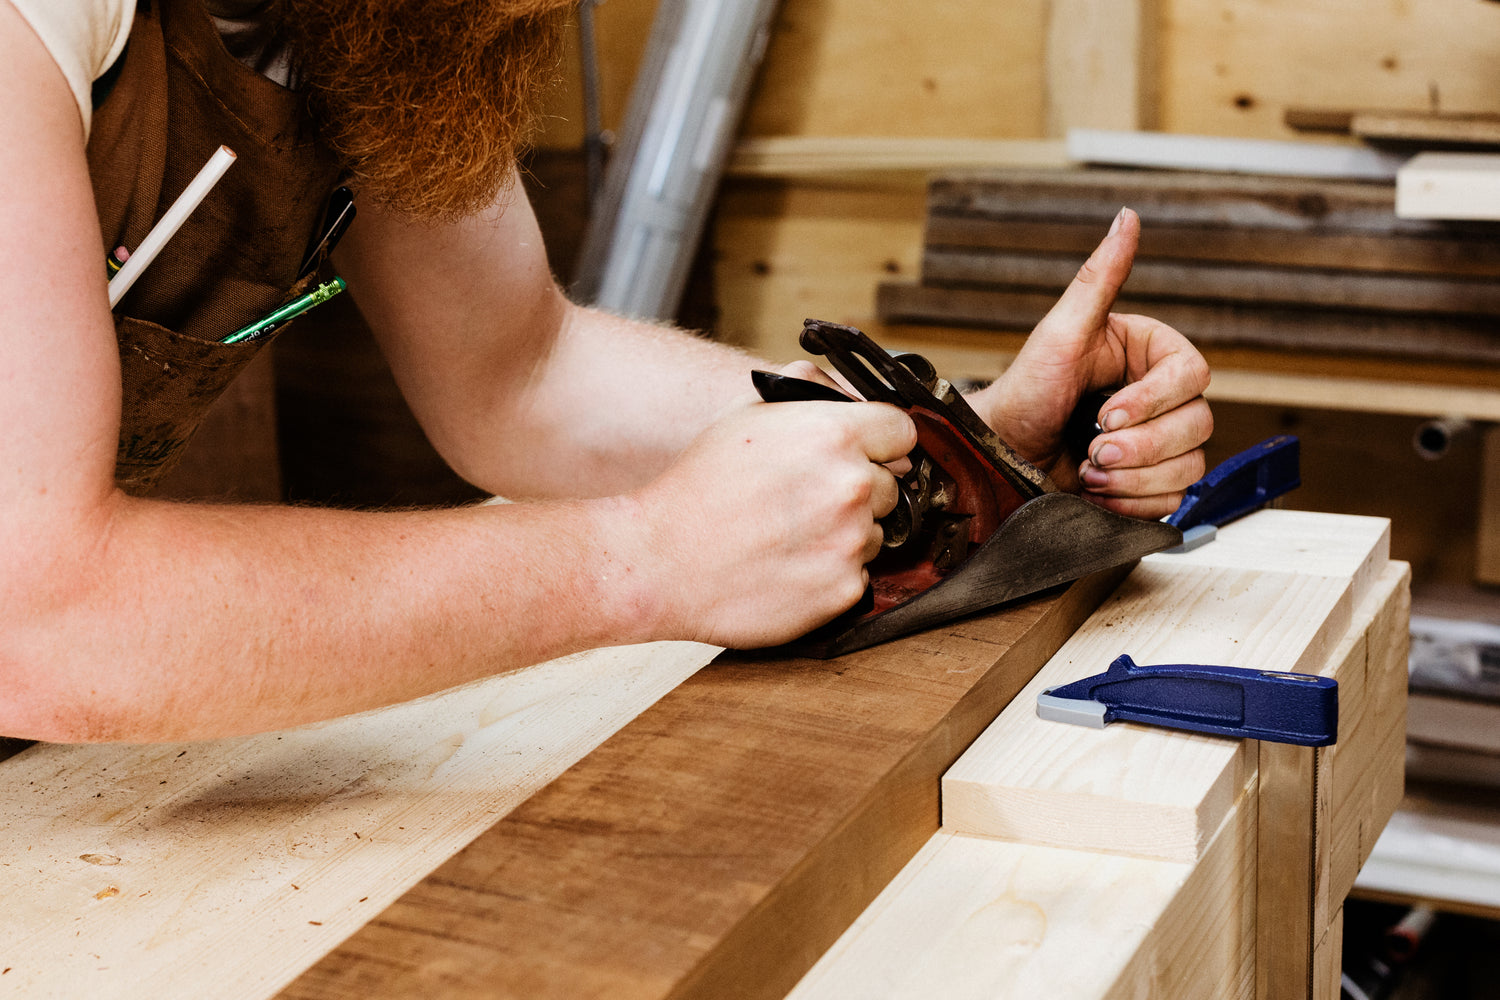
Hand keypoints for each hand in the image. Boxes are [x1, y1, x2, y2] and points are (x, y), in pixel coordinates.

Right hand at [631, 396, 915, 647]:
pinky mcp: (843, 590)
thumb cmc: (697, 489)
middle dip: (857, 489)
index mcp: (833, 435)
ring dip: (845, 533)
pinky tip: (788, 565)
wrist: (660, 562)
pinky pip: (857, 574)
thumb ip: (808, 394)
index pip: (903, 432)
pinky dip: (831, 572)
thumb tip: (849, 395)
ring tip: (789, 535)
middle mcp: (851, 486)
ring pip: (874, 531)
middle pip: (889, 484)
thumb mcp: (746, 416)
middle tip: (806, 500)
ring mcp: (850, 542)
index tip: (865, 454)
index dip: (880, 443)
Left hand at [967, 208, 1212, 517]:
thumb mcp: (1059, 334)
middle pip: (1198, 425)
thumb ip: (1098, 279)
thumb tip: (1125, 219)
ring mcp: (1157, 442)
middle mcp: (1159, 397)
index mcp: (1149, 355)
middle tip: (1091, 449)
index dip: (1152, 401)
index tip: (1105, 414)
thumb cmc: (1023, 393)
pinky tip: (1098, 490)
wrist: (997, 457)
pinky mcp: (1148, 482)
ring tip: (1089, 470)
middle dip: (1139, 447)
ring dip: (1133, 478)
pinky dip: (1133, 502)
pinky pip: (1173, 500)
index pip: (1193, 376)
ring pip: (1191, 466)